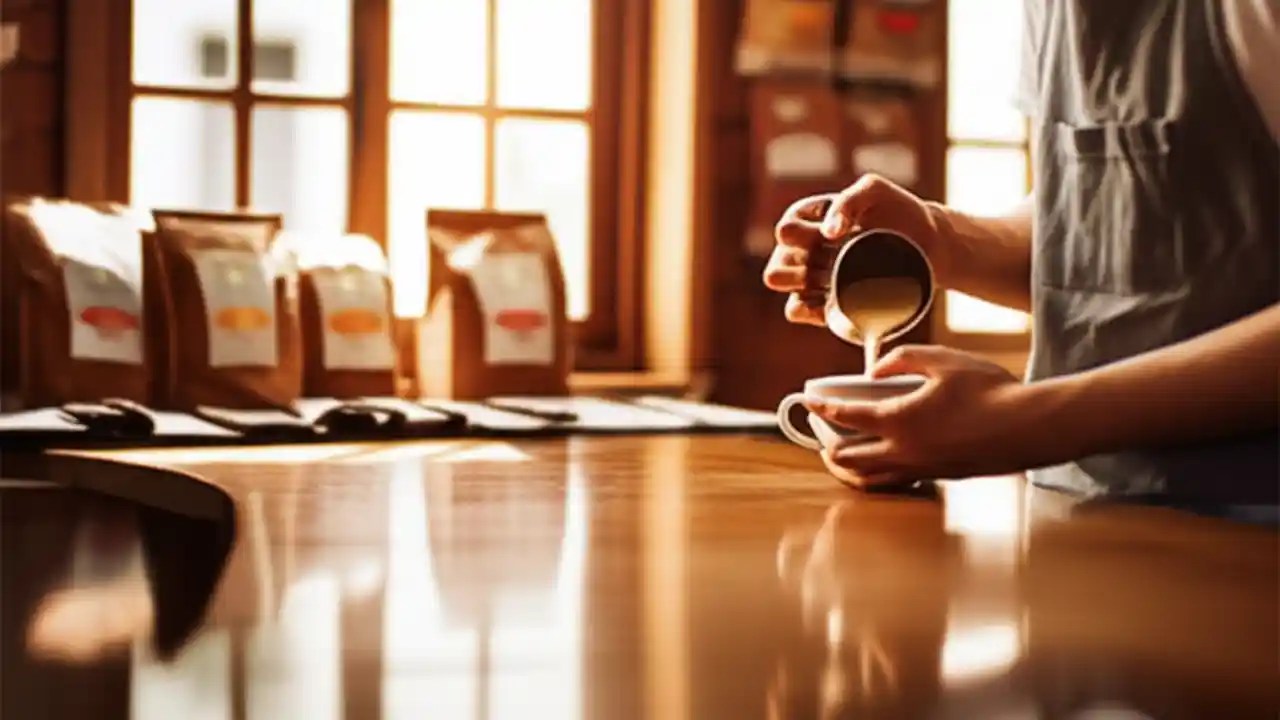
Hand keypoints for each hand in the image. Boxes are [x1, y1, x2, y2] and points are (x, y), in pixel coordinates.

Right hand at [762, 174, 949, 325]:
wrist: (928, 245)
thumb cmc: (899, 211)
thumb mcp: (875, 191)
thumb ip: (849, 200)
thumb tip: (827, 232)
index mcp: (810, 218)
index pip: (787, 229)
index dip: (800, 235)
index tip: (826, 237)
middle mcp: (807, 247)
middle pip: (778, 260)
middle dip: (794, 266)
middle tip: (824, 266)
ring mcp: (813, 276)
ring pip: (781, 284)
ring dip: (798, 285)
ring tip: (827, 282)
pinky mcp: (825, 302)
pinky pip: (796, 310)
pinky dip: (805, 309)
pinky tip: (826, 304)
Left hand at [804, 345, 1058, 488]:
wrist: (1030, 427)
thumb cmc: (990, 389)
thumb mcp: (942, 360)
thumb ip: (902, 359)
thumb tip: (876, 370)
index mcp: (899, 421)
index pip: (846, 416)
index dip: (822, 407)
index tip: (808, 399)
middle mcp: (903, 452)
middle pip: (848, 459)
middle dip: (828, 446)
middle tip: (821, 432)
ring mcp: (921, 470)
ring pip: (869, 478)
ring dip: (849, 467)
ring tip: (841, 454)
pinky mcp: (938, 478)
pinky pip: (894, 482)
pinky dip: (877, 475)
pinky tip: (881, 462)